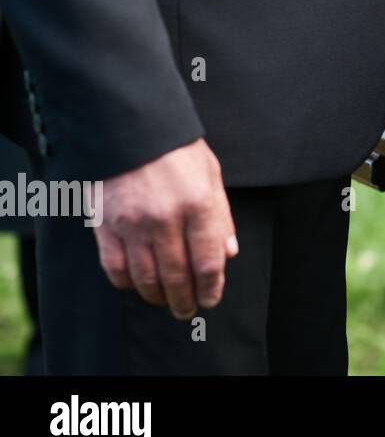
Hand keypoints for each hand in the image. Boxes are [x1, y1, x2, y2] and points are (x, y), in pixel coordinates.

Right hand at [93, 139, 236, 319]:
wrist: (128, 126)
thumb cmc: (175, 149)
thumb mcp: (211, 173)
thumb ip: (221, 215)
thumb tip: (228, 253)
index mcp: (198, 203)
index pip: (208, 261)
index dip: (211, 287)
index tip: (211, 299)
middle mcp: (166, 218)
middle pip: (178, 276)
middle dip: (185, 300)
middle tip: (188, 310)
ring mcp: (132, 224)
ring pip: (146, 278)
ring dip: (158, 296)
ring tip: (166, 301)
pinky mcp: (105, 226)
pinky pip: (115, 268)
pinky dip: (127, 283)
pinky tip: (137, 285)